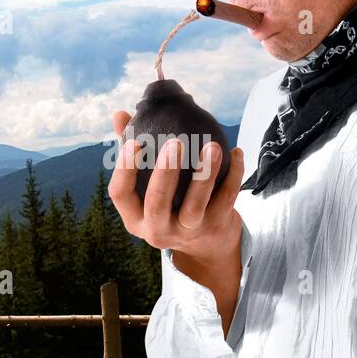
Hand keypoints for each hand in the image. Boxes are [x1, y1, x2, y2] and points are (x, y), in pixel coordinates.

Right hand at [107, 109, 244, 260]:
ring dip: (205, 175)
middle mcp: (157, 230)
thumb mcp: (147, 187)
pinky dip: (233, 176)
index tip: (135, 141)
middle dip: (166, 173)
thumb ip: (133, 153)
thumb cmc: (169, 203)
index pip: (121, 194)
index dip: (125, 168)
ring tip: (213, 146)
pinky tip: (236, 152)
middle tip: (176, 142)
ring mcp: (188, 231)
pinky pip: (225, 200)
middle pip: (157, 203)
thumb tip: (120, 115)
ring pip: (195, 206)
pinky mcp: (215, 226)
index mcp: (135, 217)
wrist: (205, 242)